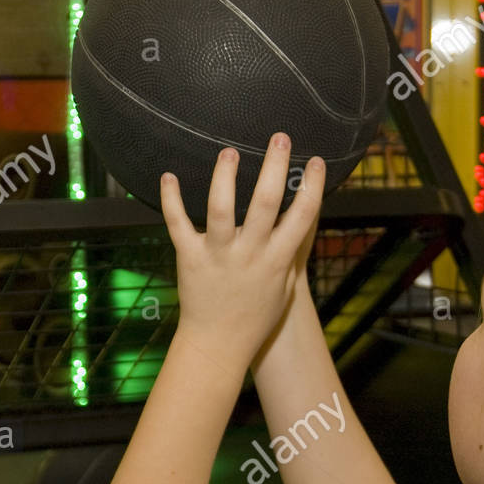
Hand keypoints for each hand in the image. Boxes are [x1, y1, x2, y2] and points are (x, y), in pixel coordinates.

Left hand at [160, 133, 324, 374]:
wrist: (219, 346)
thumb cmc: (255, 318)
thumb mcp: (284, 290)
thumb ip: (290, 256)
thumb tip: (301, 223)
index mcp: (277, 260)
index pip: (303, 217)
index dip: (313, 186)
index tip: (315, 161)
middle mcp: (249, 254)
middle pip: (266, 203)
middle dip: (275, 167)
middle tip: (280, 138)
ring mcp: (218, 255)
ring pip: (221, 209)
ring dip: (225, 177)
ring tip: (229, 152)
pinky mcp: (190, 258)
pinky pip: (178, 225)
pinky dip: (171, 200)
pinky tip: (168, 176)